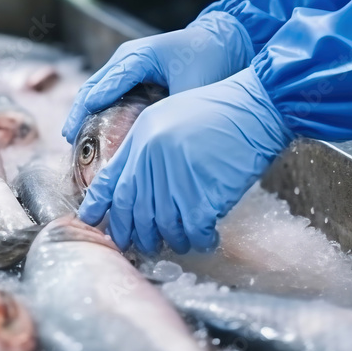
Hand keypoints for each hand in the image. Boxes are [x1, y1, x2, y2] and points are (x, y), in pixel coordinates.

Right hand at [62, 11, 254, 142]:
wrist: (225, 38)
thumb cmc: (211, 58)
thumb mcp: (193, 87)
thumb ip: (173, 112)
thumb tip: (154, 141)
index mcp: (137, 57)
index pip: (102, 87)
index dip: (86, 112)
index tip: (73, 135)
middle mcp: (127, 58)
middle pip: (92, 87)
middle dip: (79, 114)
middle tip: (69, 142)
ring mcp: (129, 63)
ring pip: (98, 89)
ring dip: (87, 112)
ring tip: (78, 141)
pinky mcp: (135, 71)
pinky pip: (111, 91)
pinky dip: (101, 109)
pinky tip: (99, 130)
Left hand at [78, 67, 293, 253]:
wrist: (259, 106)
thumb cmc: (222, 109)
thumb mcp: (172, 114)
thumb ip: (149, 145)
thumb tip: (138, 184)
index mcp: (142, 136)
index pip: (110, 179)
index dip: (98, 205)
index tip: (92, 221)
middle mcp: (153, 157)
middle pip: (132, 208)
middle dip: (132, 232)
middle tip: (139, 244)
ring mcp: (177, 177)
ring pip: (162, 225)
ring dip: (170, 240)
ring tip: (180, 243)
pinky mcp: (204, 194)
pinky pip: (194, 231)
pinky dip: (200, 241)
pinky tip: (206, 239)